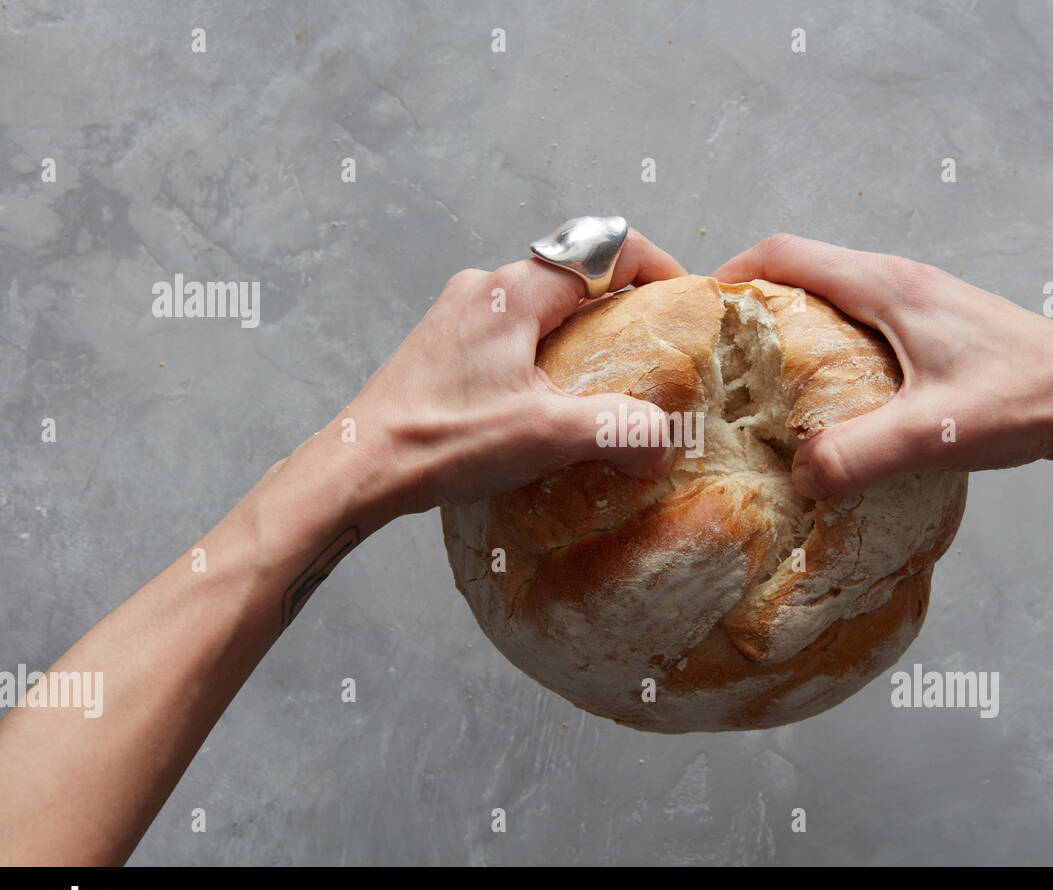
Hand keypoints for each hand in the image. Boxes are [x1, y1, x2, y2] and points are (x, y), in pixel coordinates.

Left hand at [342, 229, 686, 514]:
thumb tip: (664, 442)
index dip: (656, 268)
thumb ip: (620, 429)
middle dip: (621, 306)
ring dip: (580, 333)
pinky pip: (512, 331)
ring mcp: (459, 313)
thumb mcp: (546, 436)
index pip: (606, 248)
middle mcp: (485, 288)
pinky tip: (546, 401)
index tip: (682, 304)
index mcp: (514, 291)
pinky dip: (544, 352)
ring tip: (603, 384)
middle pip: (576, 274)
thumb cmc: (442, 441)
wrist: (359, 467)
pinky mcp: (443, 343)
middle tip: (651, 353)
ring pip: (542, 305)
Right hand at [714, 234, 1052, 498]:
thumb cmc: (1022, 400)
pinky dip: (826, 343)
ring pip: (833, 295)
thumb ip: (860, 455)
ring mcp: (919, 302)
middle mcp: (898, 281)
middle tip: (718, 354)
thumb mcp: (933, 432)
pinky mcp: (934, 328)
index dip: (732, 274)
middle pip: (802, 269)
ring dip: (791, 323)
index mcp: (887, 285)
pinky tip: (826, 395)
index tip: (696, 312)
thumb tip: (799, 478)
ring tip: (759, 377)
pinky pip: (860, 320)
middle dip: (752, 302)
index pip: (786, 253)